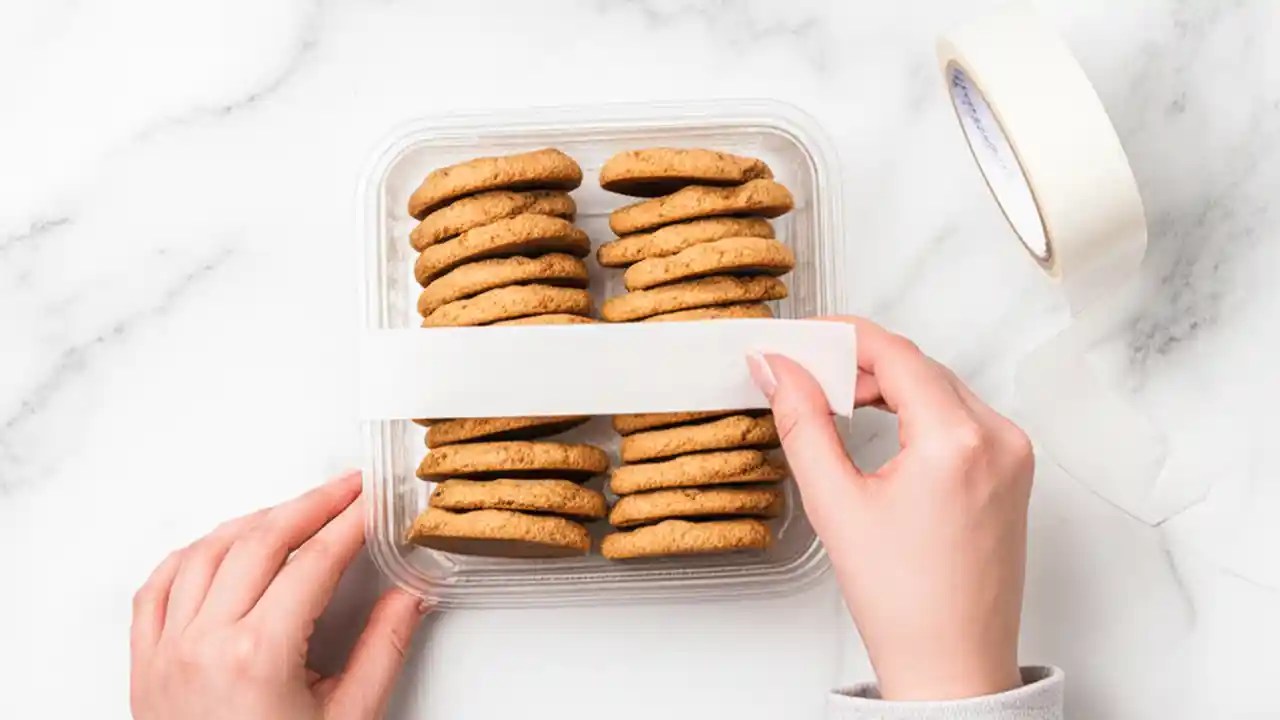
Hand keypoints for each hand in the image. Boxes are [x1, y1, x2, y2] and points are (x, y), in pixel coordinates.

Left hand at [130, 471, 429, 718]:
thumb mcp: (349, 719)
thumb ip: (383, 649)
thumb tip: (409, 594)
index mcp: (257, 656)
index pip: (313, 561)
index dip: (351, 523)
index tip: (375, 502)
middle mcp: (203, 644)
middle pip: (260, 541)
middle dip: (310, 503)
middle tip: (347, 487)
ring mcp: (166, 652)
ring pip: (206, 552)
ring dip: (254, 520)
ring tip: (294, 509)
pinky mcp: (144, 665)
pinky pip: (157, 586)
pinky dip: (191, 554)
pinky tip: (219, 545)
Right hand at [747, 317, 1032, 700]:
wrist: (953, 665)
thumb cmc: (904, 603)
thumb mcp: (835, 504)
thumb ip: (802, 423)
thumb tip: (779, 370)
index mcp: (957, 441)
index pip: (895, 353)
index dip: (841, 336)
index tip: (802, 338)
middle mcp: (998, 439)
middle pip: (920, 365)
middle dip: (860, 360)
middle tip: (806, 370)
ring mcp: (1013, 454)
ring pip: (942, 386)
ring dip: (890, 383)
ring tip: (838, 399)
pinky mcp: (1014, 470)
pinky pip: (962, 415)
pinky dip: (919, 408)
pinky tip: (883, 421)